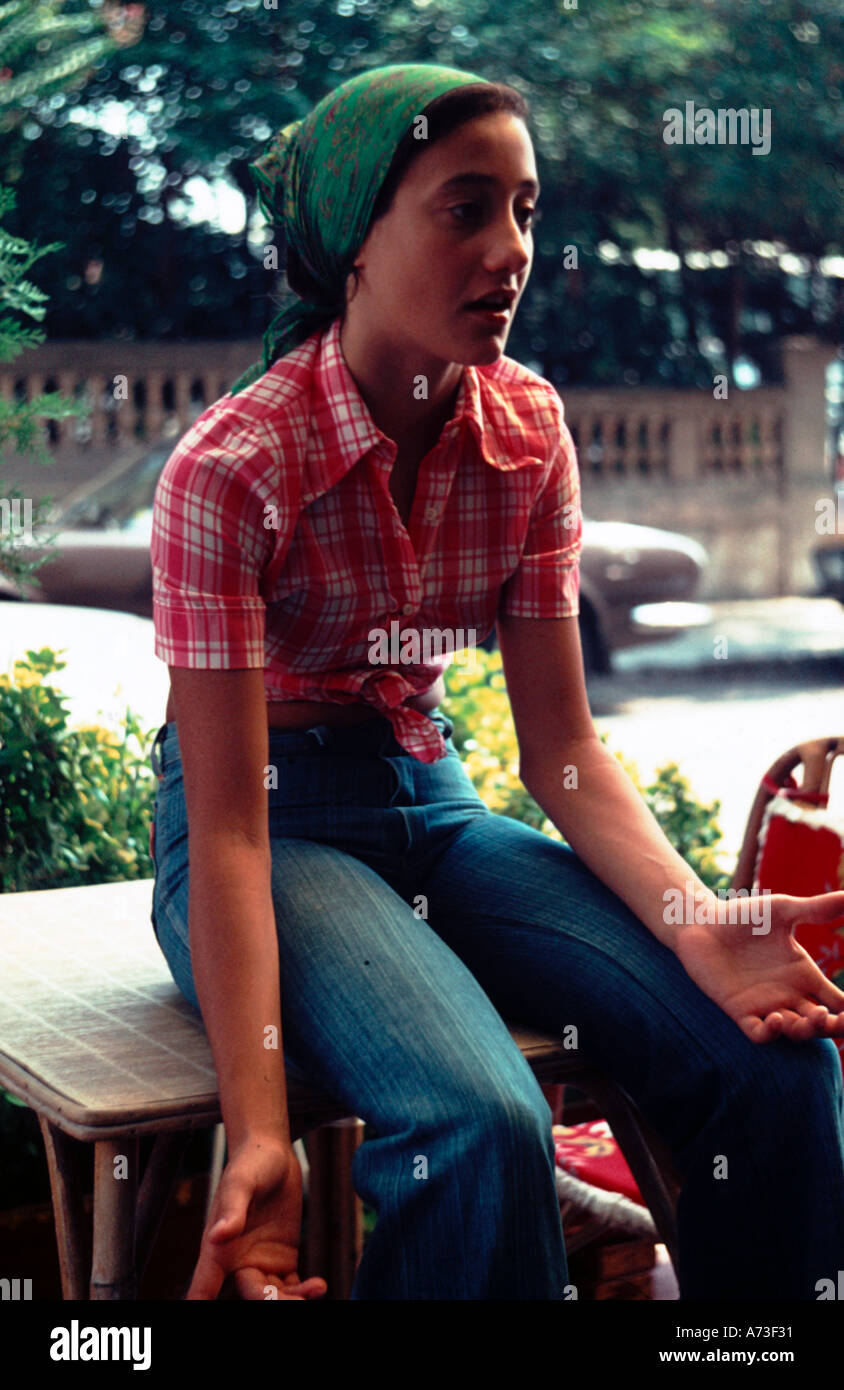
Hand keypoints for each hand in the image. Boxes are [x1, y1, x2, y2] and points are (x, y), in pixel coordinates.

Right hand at [185, 1136, 328, 1300]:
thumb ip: (232, 1209)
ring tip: (316, 1289)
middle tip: (295, 1302)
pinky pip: (291, 1285)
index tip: (199, 1312)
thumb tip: (216, 1236)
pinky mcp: (283, 1258)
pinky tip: (318, 1286)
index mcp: (218, 1249)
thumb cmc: (250, 1163)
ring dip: (292, 1300)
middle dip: (271, 1303)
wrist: (273, 1153)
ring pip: (274, 1296)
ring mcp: (261, 1262)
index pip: (204, 1286)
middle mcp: (237, 1261)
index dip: (200, 1304)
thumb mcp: (241, 1182)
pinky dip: (304, 1292)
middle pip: (251, 1296)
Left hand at [673, 891, 843, 1044]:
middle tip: (838, 1019)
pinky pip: (759, 1033)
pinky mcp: (739, 1010)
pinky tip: (778, 1018)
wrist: (702, 922)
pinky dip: (771, 1033)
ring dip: (807, 1030)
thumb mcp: (783, 910)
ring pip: (795, 1031)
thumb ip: (816, 908)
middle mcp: (788, 994)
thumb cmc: (744, 915)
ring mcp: (764, 1005)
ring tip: (815, 1016)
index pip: (837, 1003)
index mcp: (804, 974)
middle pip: (821, 1024)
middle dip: (835, 1027)